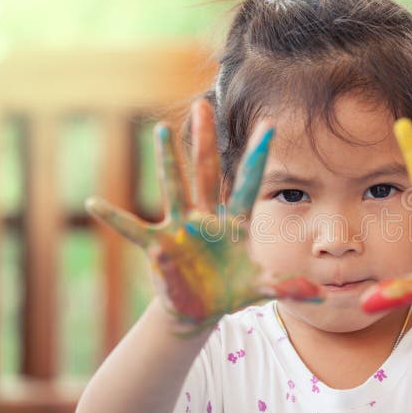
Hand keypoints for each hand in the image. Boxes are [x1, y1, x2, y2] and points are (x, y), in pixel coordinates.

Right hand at [86, 100, 322, 335]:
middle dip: (204, 140)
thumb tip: (318, 294)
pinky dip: (114, 219)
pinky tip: (94, 204)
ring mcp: (181, 228)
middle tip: (202, 104)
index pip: (247, 182)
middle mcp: (206, 217)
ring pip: (174, 187)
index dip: (257, 156)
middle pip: (206, 172)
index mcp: (234, 223)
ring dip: (168, 160)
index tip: (270, 125)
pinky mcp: (159, 246)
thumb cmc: (230, 291)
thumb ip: (285, 286)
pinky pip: (134, 230)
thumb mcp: (259, 288)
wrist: (200, 308)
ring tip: (159, 130)